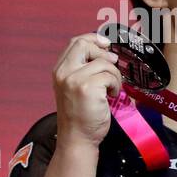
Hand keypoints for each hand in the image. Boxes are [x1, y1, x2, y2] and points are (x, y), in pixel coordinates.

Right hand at [52, 32, 122, 148]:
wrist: (77, 137)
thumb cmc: (81, 115)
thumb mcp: (76, 87)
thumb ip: (84, 70)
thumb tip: (107, 53)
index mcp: (60, 70)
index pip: (75, 42)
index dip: (93, 39)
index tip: (106, 44)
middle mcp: (64, 72)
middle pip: (85, 44)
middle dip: (104, 53)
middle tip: (112, 66)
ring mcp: (74, 79)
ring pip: (103, 62)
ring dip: (114, 75)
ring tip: (111, 89)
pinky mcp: (87, 87)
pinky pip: (109, 76)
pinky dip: (116, 85)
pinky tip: (111, 95)